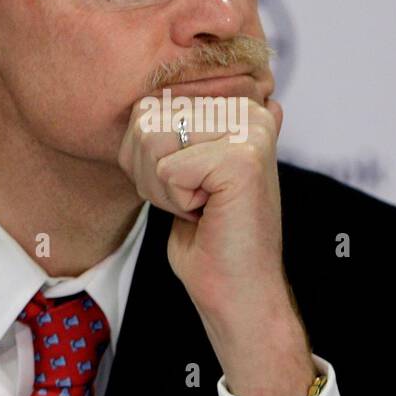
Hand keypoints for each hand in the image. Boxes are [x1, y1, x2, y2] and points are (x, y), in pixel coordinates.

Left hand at [117, 94, 315, 395]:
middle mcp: (249, 110)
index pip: (147, 105)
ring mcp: (250, 131)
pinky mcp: (243, 159)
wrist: (239, 293)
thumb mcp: (181, 171)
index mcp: (237, 107)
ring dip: (161, 189)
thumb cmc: (209, 239)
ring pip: (151, 139)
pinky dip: (174, 203)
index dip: (145, 157)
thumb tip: (158, 101)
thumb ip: (175, 132)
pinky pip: (166, 171)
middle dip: (149, 172)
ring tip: (200, 208)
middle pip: (145, 118)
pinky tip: (207, 215)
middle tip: (192, 202)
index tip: (187, 187)